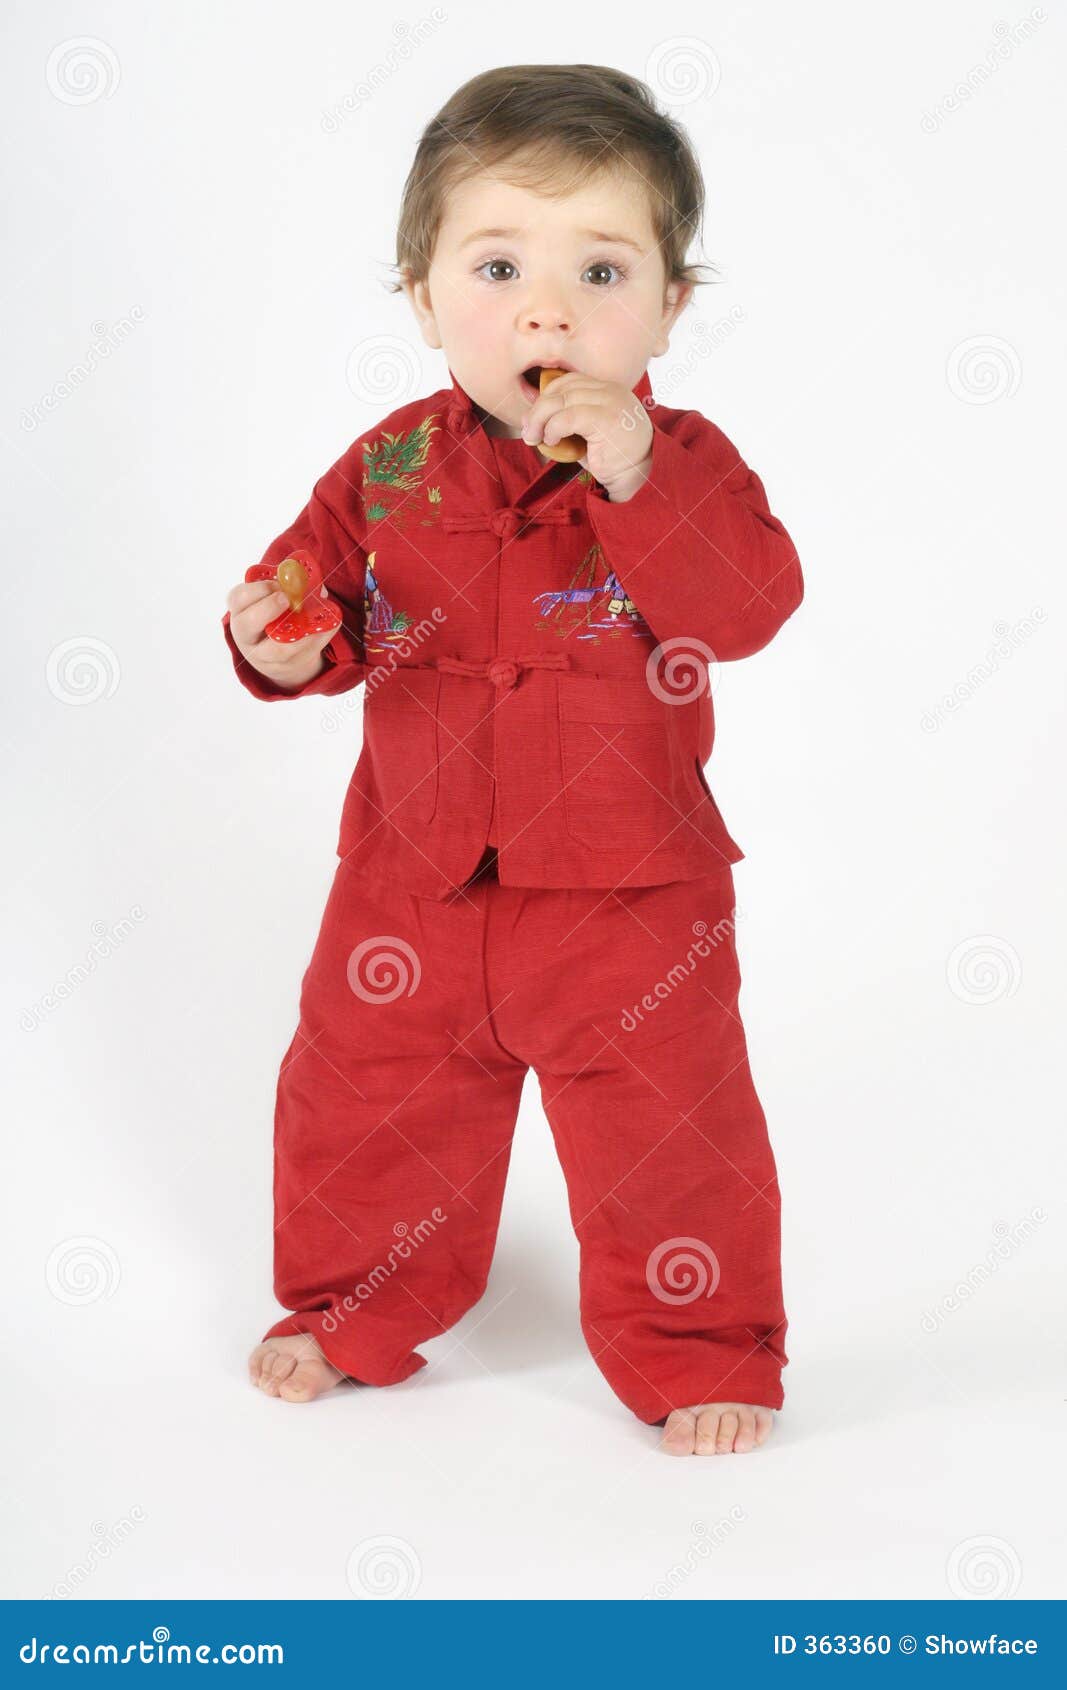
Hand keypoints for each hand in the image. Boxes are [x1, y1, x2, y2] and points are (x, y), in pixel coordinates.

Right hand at [225, 579, 333, 689]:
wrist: (277, 653)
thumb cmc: (275, 616)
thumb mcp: (273, 599)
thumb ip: (289, 587)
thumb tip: (313, 583)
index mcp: (240, 611)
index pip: (239, 597)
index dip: (259, 589)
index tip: (278, 583)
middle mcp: (246, 635)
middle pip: (248, 624)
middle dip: (268, 608)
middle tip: (287, 599)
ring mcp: (263, 656)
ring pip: (279, 649)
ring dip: (302, 630)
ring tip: (318, 616)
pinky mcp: (284, 668)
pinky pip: (303, 655)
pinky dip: (320, 638)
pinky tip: (330, 625)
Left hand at [521, 371, 653, 498]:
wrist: (640, 476)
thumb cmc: (613, 458)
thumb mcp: (590, 432)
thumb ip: (570, 419)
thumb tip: (534, 420)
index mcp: (608, 389)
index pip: (569, 381)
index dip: (547, 395)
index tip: (534, 416)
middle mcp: (611, 391)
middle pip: (563, 388)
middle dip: (538, 408)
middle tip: (528, 430)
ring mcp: (610, 402)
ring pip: (562, 400)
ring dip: (541, 419)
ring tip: (535, 437)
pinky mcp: (607, 420)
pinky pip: (568, 417)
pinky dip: (553, 427)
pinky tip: (550, 440)